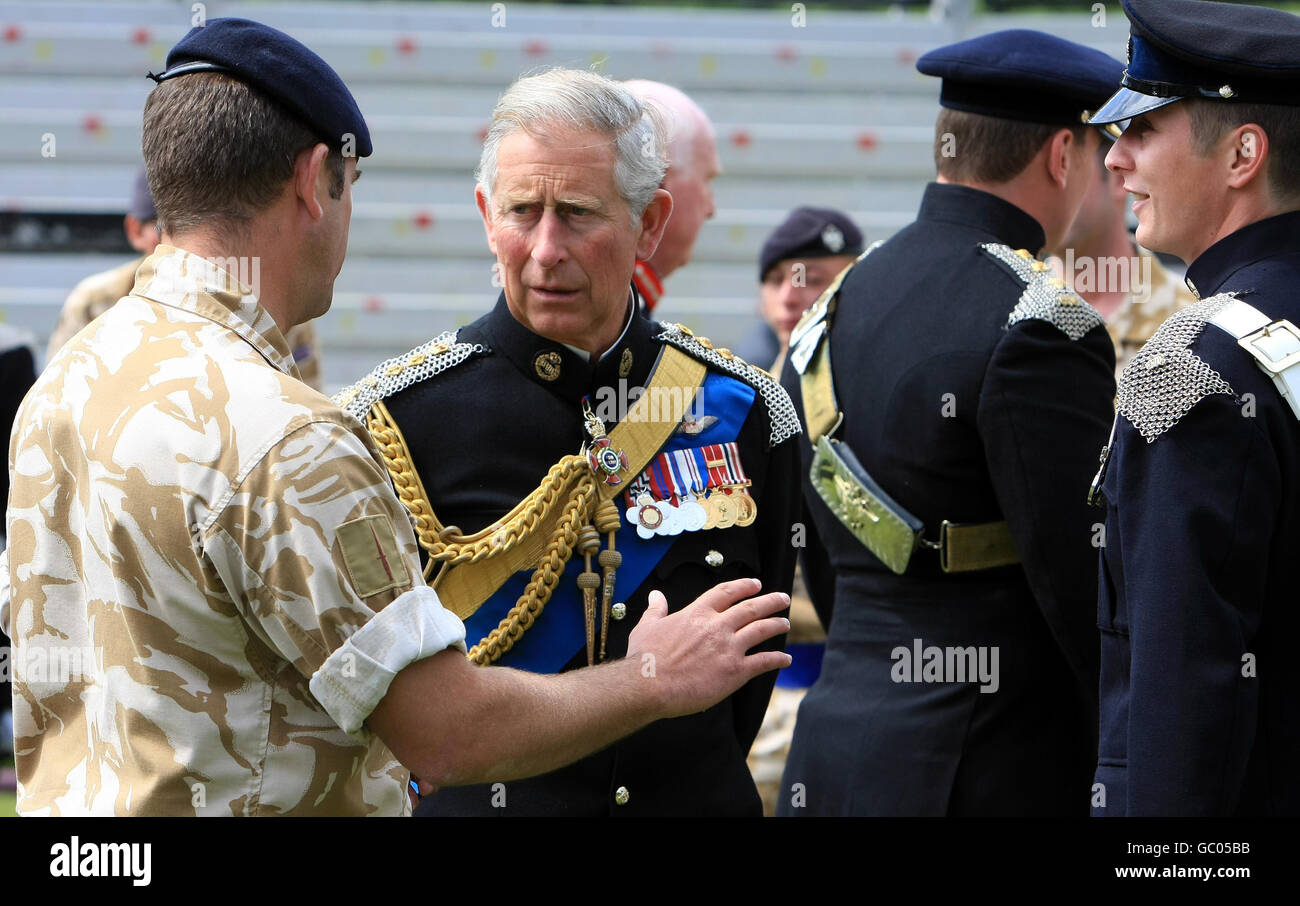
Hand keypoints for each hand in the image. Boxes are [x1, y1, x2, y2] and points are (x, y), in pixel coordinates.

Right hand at [625, 578, 790, 718]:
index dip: (744, 586)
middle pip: (750, 608)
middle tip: (783, 598)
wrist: (648, 685)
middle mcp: (717, 626)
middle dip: (770, 601)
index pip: (726, 593)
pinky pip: (763, 662)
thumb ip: (656, 610)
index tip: (756, 583)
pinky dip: (777, 659)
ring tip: (785, 623)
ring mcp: (728, 648)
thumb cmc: (644, 657)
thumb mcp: (647, 626)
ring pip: (761, 630)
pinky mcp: (735, 671)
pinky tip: (786, 659)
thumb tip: (655, 595)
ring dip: (777, 625)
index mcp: (697, 613)